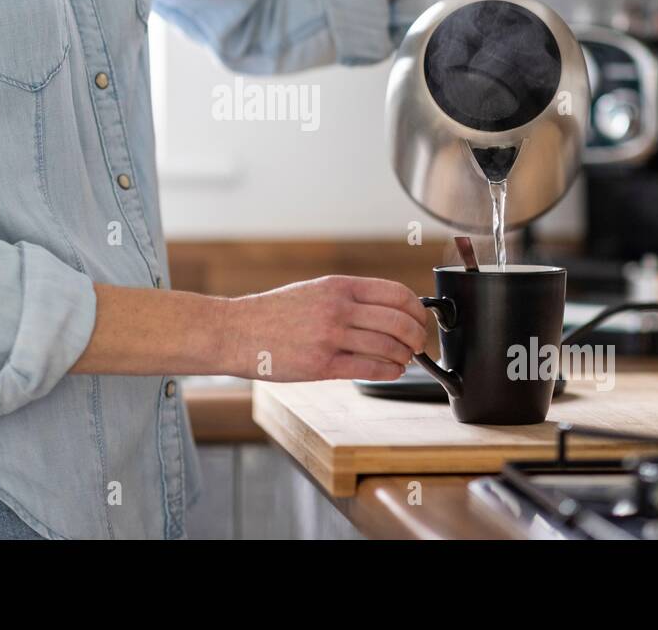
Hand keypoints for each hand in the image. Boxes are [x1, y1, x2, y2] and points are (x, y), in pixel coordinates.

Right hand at [224, 276, 429, 381]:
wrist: (236, 331)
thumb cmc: (274, 313)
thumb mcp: (314, 291)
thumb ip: (348, 298)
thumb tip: (390, 310)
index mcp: (338, 286)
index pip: (395, 293)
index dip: (417, 309)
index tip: (421, 319)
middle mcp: (337, 308)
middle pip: (398, 321)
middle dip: (417, 336)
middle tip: (419, 344)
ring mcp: (329, 337)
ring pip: (387, 347)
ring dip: (404, 356)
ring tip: (405, 360)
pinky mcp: (321, 365)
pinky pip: (369, 369)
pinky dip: (389, 371)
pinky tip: (392, 371)